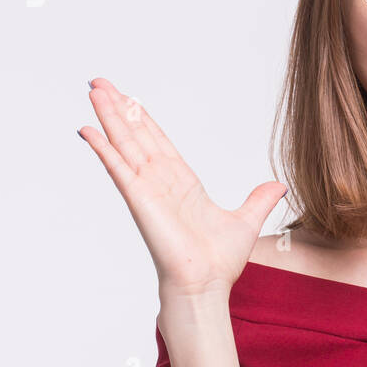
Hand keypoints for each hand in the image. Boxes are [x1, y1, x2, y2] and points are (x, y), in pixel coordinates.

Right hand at [76, 77, 285, 300]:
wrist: (207, 284)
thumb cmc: (220, 262)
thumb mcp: (247, 221)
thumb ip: (258, 200)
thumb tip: (278, 186)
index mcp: (182, 183)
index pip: (158, 142)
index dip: (143, 119)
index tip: (130, 98)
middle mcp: (160, 182)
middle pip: (135, 136)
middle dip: (119, 108)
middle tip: (100, 82)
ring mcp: (147, 190)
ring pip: (124, 144)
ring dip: (108, 117)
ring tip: (93, 90)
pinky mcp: (140, 201)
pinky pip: (118, 169)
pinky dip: (103, 149)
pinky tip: (88, 130)